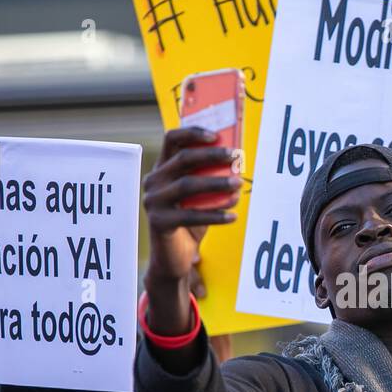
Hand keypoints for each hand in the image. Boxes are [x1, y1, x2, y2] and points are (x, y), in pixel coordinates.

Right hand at [143, 127, 241, 334]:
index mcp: (161, 169)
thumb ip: (211, 179)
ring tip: (238, 185)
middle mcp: (153, 181)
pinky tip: (233, 216)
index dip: (193, 132)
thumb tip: (236, 164)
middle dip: (212, 155)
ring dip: (216, 183)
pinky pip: (191, 215)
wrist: (173, 259)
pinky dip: (215, 215)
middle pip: (183, 159)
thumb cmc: (190, 223)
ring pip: (188, 184)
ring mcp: (153, 201)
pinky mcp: (159, 222)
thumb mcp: (200, 198)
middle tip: (236, 157)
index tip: (217, 134)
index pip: (171, 139)